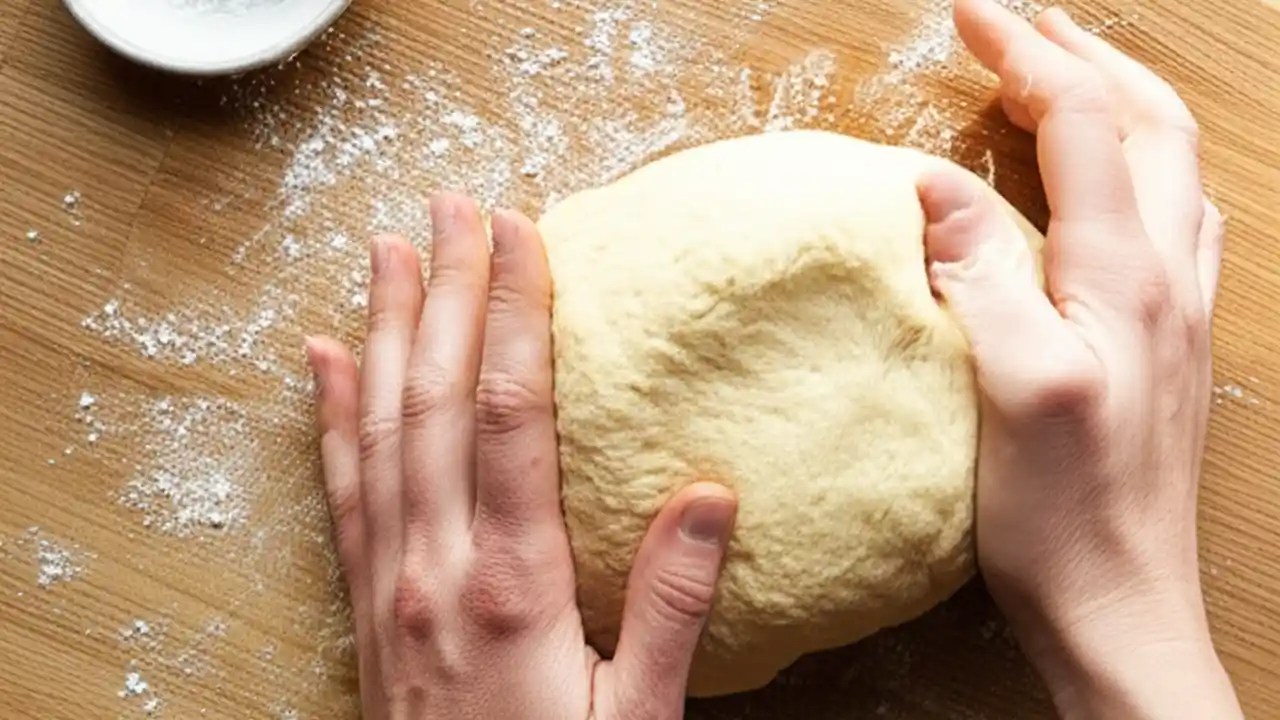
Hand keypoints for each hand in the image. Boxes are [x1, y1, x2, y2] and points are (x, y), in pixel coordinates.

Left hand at [306, 195, 737, 719]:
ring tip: (385, 252)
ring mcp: (389, 581)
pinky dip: (330, 415)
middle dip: (442, 291)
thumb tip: (711, 495)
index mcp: (511, 585)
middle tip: (449, 206)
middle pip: (432, 398)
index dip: (510, 315)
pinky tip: (324, 361)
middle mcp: (435, 565)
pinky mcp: (367, 603)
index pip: (506, 415)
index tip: (519, 235)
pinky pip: (341, 489)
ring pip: (377, 428)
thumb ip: (668, 608)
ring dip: (381, 331)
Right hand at [917, 1, 1239, 716]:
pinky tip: (1113, 182)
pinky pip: (1171, 218)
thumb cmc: (1061, 514)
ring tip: (1064, 74)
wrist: (1120, 604)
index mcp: (1122, 273)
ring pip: (1168, 165)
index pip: (1080, 124)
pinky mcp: (1167, 343)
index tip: (967, 15)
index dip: (1023, 57)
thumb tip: (932, 182)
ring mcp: (1176, 310)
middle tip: (1018, 24)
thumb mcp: (1008, 388)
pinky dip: (1137, 165)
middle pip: (1143, 125)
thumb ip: (979, 275)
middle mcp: (1165, 276)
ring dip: (1118, 101)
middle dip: (1081, 55)